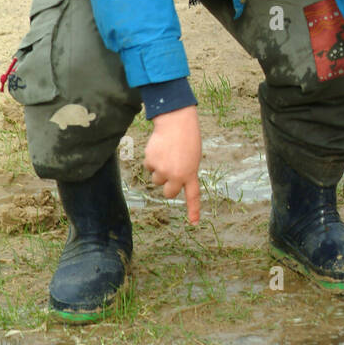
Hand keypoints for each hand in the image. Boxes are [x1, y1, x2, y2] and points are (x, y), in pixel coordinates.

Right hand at [144, 104, 202, 223]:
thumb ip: (186, 171)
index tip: (194, 223)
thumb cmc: (187, 138)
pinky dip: (152, 159)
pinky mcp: (151, 162)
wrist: (175, 121)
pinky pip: (149, 167)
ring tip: (166, 154)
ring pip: (157, 179)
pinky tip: (159, 148)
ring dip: (159, 170)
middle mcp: (176, 175)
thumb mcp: (193, 157)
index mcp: (190, 173)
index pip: (193, 195)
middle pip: (169, 193)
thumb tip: (173, 181)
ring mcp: (162, 170)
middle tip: (170, 172)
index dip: (193, 210)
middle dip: (167, 186)